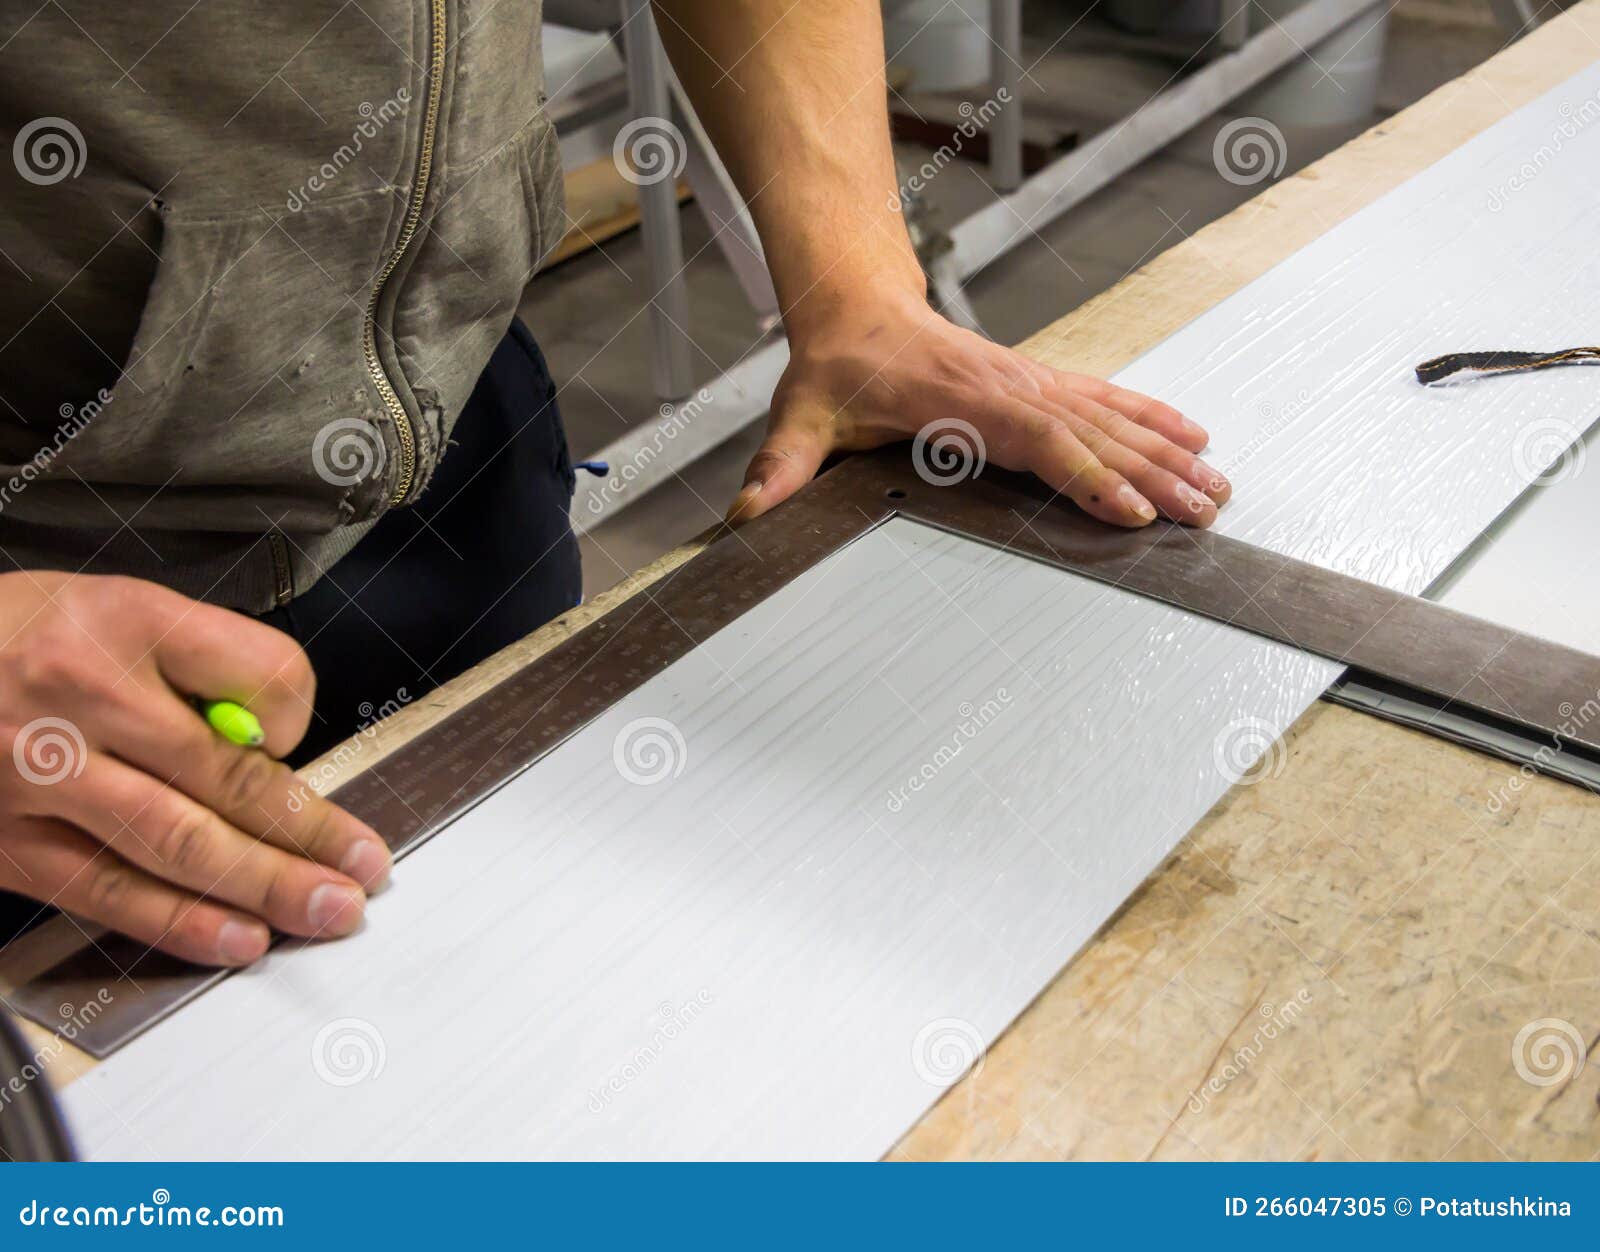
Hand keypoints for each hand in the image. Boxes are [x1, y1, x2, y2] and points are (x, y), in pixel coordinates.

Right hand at [0, 572, 391, 964]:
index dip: (296, 713)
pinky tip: (239, 937)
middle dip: (311, 832)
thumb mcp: (113, 607)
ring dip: (266, 885)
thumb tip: (271, 743)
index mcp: (127, 622)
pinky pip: (109, 890)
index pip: (259, 674)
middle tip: (365, 867)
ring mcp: (40, 776)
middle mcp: (83, 696)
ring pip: (178, 843)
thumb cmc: (20, 636)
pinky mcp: (10, 843)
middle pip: (227, 777)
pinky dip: (184, 920)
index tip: (299, 737)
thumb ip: (197, 666)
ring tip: (328, 909)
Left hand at [728, 290, 1229, 526]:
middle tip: (1205, 511)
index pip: (1039, 439)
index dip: (1085, 475)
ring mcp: (1031, 381)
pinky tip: (1190, 435)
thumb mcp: (801, 415)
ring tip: (1217, 484)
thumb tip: (748, 514)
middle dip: (1153, 474)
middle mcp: (1010, 387)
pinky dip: (1152, 417)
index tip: (1130, 512)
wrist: (855, 304)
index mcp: (963, 402)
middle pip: (1094, 432)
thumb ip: (780, 466)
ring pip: (1112, 416)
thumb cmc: (837, 364)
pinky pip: (1107, 398)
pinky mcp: (1039, 381)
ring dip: (1167, 451)